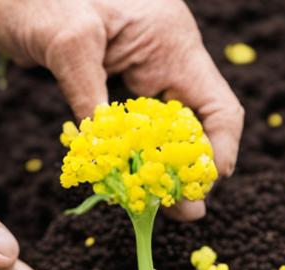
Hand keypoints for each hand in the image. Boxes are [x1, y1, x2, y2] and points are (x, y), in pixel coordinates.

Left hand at [0, 0, 244, 219]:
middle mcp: (162, 56)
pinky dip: (126, 154)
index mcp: (170, 41)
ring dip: (155, 167)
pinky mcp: (110, 77)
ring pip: (161, 130)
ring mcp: (137, 68)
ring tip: (152, 206)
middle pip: (193, 125)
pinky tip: (119, 181)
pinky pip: (129, 126)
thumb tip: (107, 155)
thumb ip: (90, 98)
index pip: (217, 106)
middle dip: (186, 170)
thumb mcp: (66, 41)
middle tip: (178, 212)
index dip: (218, 151)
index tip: (202, 189)